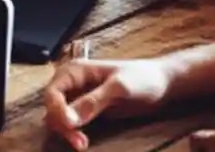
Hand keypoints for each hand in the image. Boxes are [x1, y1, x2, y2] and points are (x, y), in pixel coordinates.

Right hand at [43, 58, 176, 150]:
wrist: (161, 84)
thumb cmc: (142, 78)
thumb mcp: (119, 88)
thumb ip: (93, 101)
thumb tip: (68, 118)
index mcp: (75, 70)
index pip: (52, 92)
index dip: (57, 110)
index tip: (71, 126)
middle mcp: (72, 83)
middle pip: (53, 107)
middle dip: (62, 125)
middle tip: (80, 141)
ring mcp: (78, 98)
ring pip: (60, 118)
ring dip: (67, 132)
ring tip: (83, 143)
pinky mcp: (87, 111)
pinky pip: (71, 124)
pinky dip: (73, 134)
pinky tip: (84, 141)